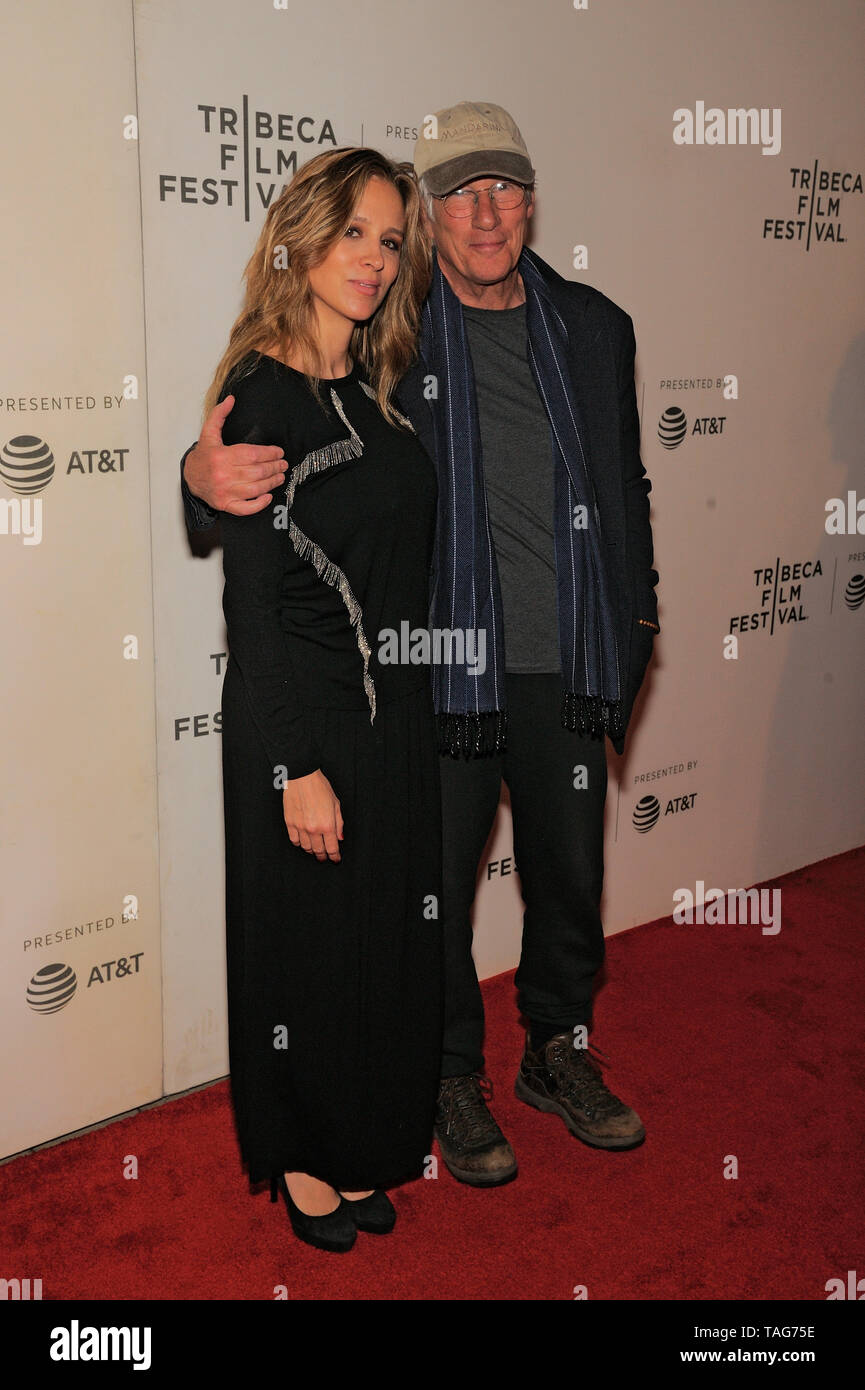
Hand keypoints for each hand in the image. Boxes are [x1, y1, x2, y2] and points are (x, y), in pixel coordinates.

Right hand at [184, 395, 285, 514]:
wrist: (190, 477)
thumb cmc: (204, 455)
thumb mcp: (209, 432)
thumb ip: (219, 415)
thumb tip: (231, 399)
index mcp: (221, 456)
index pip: (252, 454)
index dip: (269, 453)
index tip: (279, 452)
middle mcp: (223, 475)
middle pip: (257, 471)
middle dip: (274, 467)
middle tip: (283, 464)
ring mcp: (224, 492)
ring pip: (255, 488)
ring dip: (272, 483)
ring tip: (280, 476)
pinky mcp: (225, 504)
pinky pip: (245, 508)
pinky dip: (259, 504)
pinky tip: (268, 496)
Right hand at [282, 770, 343, 861]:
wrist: (302, 777)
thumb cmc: (320, 787)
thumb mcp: (336, 804)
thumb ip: (339, 823)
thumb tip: (339, 837)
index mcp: (327, 825)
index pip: (332, 848)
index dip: (334, 856)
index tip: (336, 859)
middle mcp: (313, 829)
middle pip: (318, 850)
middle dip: (323, 856)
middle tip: (324, 858)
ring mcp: (300, 827)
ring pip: (306, 848)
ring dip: (311, 851)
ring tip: (314, 850)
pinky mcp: (289, 823)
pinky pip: (294, 840)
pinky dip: (299, 844)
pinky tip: (303, 842)